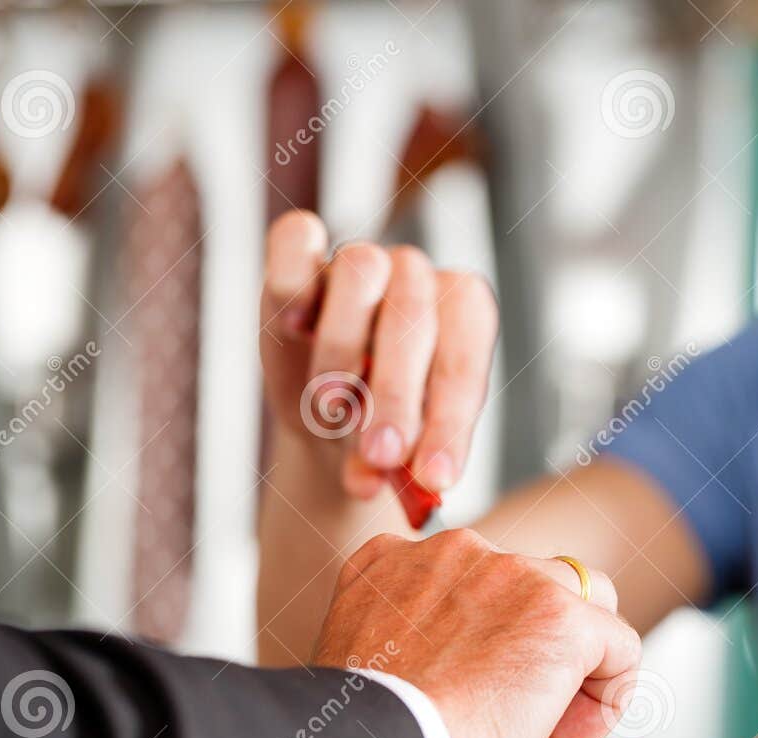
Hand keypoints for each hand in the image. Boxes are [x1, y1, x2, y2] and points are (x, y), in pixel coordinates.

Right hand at [259, 210, 497, 502]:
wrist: (328, 415)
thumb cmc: (379, 428)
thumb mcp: (396, 454)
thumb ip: (398, 462)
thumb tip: (382, 478)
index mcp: (465, 315)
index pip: (463, 362)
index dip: (450, 425)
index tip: (433, 479)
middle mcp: (420, 277)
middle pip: (413, 317)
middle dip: (396, 396)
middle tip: (380, 455)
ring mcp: (362, 257)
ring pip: (361, 271)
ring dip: (341, 348)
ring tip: (331, 410)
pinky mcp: (303, 250)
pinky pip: (297, 238)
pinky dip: (293, 277)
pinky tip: (294, 328)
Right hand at [313, 530, 639, 737]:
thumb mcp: (378, 674)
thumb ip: (422, 651)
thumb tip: (478, 684)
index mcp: (394, 563)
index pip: (478, 585)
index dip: (489, 648)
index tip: (468, 705)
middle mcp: (454, 552)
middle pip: (537, 589)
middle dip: (537, 658)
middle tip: (515, 726)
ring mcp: (514, 576)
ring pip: (588, 609)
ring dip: (577, 674)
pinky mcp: (562, 617)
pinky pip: (620, 649)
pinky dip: (608, 699)